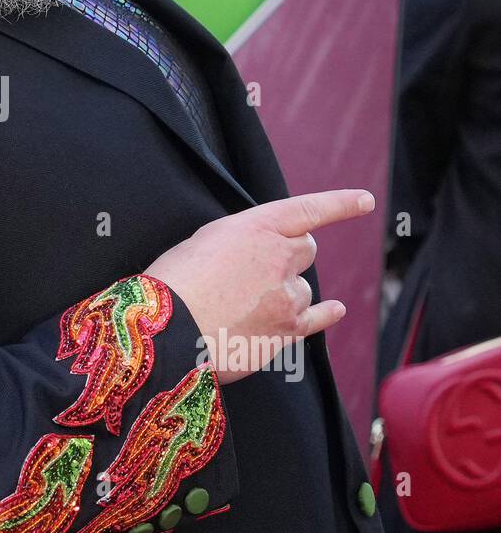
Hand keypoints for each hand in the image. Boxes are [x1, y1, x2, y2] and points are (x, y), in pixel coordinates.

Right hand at [145, 189, 374, 383]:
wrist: (166, 331)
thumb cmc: (173, 284)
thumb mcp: (205, 241)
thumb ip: (241, 239)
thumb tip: (258, 253)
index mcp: (256, 227)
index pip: (309, 210)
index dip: (340, 204)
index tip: (365, 201)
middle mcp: (279, 256)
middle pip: (306, 249)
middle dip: (291, 255)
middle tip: (264, 269)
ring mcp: (287, 295)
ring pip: (304, 288)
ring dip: (286, 291)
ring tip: (248, 305)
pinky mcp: (287, 330)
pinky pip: (317, 317)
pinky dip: (325, 313)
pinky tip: (335, 310)